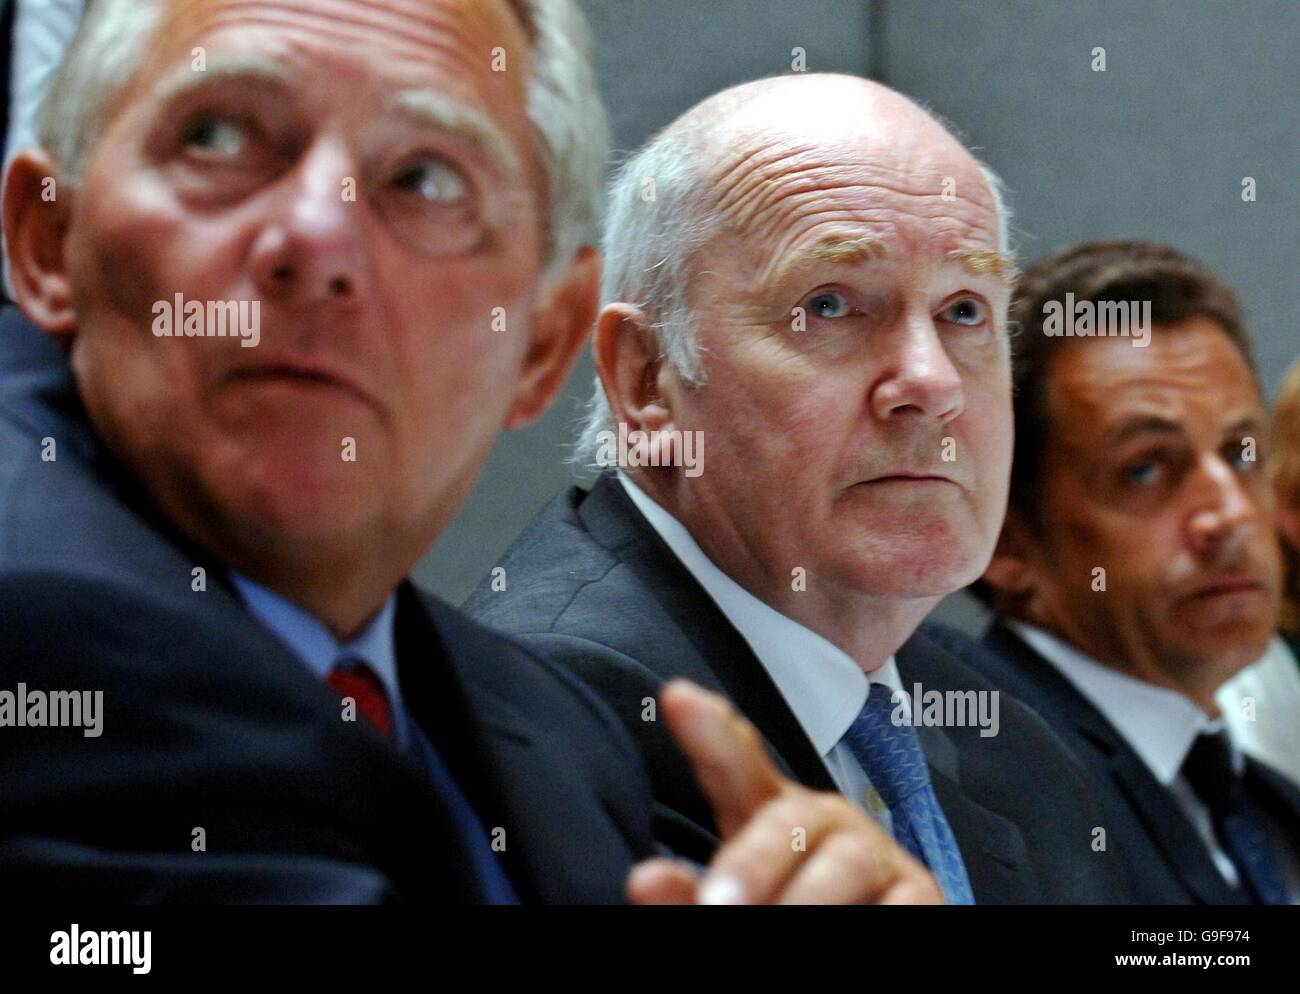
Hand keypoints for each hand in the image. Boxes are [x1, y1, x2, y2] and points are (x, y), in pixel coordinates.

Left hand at [627, 680, 943, 904]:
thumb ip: (691, 891)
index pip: (737, 768)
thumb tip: (646, 879)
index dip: (712, 735)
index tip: (677, 698)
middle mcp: (823, 822)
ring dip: (804, 901)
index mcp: (768, 815)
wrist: (870, 939)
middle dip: (753, 863)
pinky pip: (901, 902)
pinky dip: (869, 917)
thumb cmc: (784, 908)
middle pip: (788, 821)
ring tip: (772, 927)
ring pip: (845, 864)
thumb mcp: (732, 903)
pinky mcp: (920, 894)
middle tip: (717, 906)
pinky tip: (850, 925)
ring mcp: (876, 854)